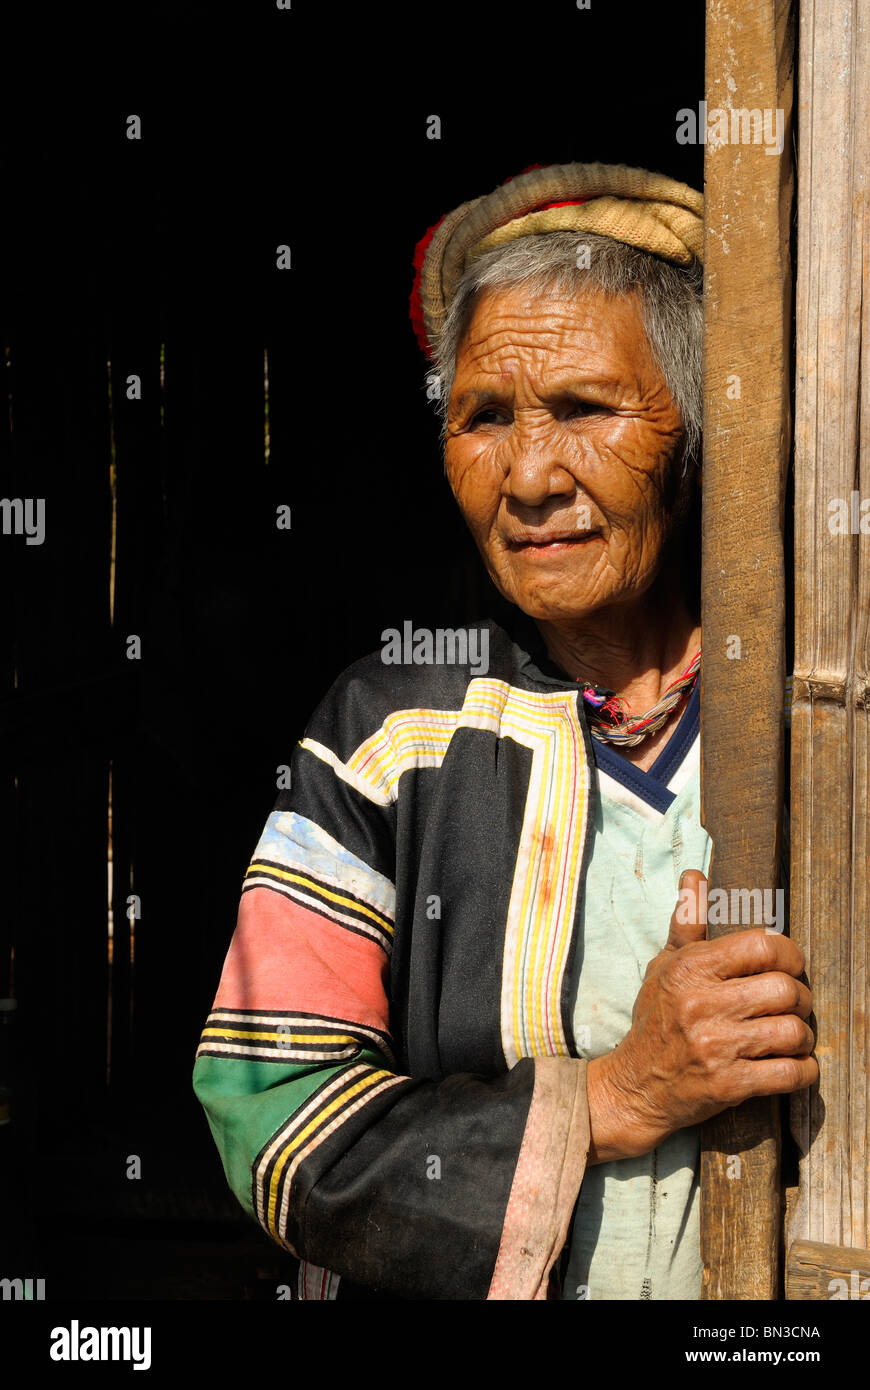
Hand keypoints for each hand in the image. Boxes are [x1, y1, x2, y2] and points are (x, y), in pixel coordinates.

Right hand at [585, 870, 817, 1162]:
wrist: (635, 1086)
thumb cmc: (656, 1020)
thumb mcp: (664, 966)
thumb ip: (687, 922)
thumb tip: (695, 875)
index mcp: (690, 969)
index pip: (761, 946)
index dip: (790, 954)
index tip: (790, 966)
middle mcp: (701, 1005)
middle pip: (785, 990)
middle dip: (801, 998)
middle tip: (795, 1005)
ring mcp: (715, 1047)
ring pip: (792, 1032)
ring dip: (804, 1036)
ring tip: (794, 1037)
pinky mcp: (728, 1086)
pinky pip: (789, 1074)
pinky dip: (803, 1070)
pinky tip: (795, 1065)